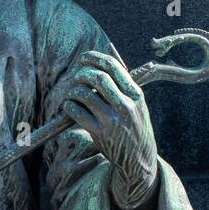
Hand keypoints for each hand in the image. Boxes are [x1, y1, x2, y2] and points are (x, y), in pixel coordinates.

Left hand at [62, 50, 158, 208]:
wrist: (139, 159)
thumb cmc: (135, 126)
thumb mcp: (137, 102)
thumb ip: (123, 79)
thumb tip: (109, 50)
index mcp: (136, 94)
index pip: (113, 66)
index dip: (94, 58)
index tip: (83, 58)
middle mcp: (126, 105)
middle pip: (97, 77)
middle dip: (82, 73)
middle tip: (75, 77)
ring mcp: (112, 120)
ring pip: (85, 94)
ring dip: (73, 90)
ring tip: (71, 94)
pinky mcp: (100, 133)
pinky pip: (77, 112)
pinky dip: (69, 106)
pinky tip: (69, 106)